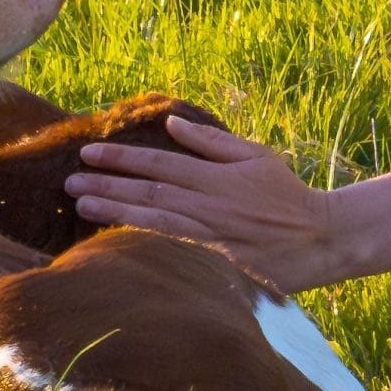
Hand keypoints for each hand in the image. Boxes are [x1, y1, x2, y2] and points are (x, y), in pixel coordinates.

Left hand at [62, 118, 342, 291]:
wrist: (320, 239)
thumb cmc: (286, 194)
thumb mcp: (255, 156)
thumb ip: (212, 142)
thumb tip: (173, 125)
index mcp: (216, 177)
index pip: (159, 163)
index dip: (122, 157)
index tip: (89, 152)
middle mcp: (209, 205)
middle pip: (148, 192)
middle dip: (107, 184)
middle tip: (69, 179)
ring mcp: (210, 237)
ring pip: (153, 222)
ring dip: (114, 212)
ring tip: (81, 204)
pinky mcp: (214, 264)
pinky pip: (171, 251)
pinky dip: (142, 244)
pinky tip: (114, 241)